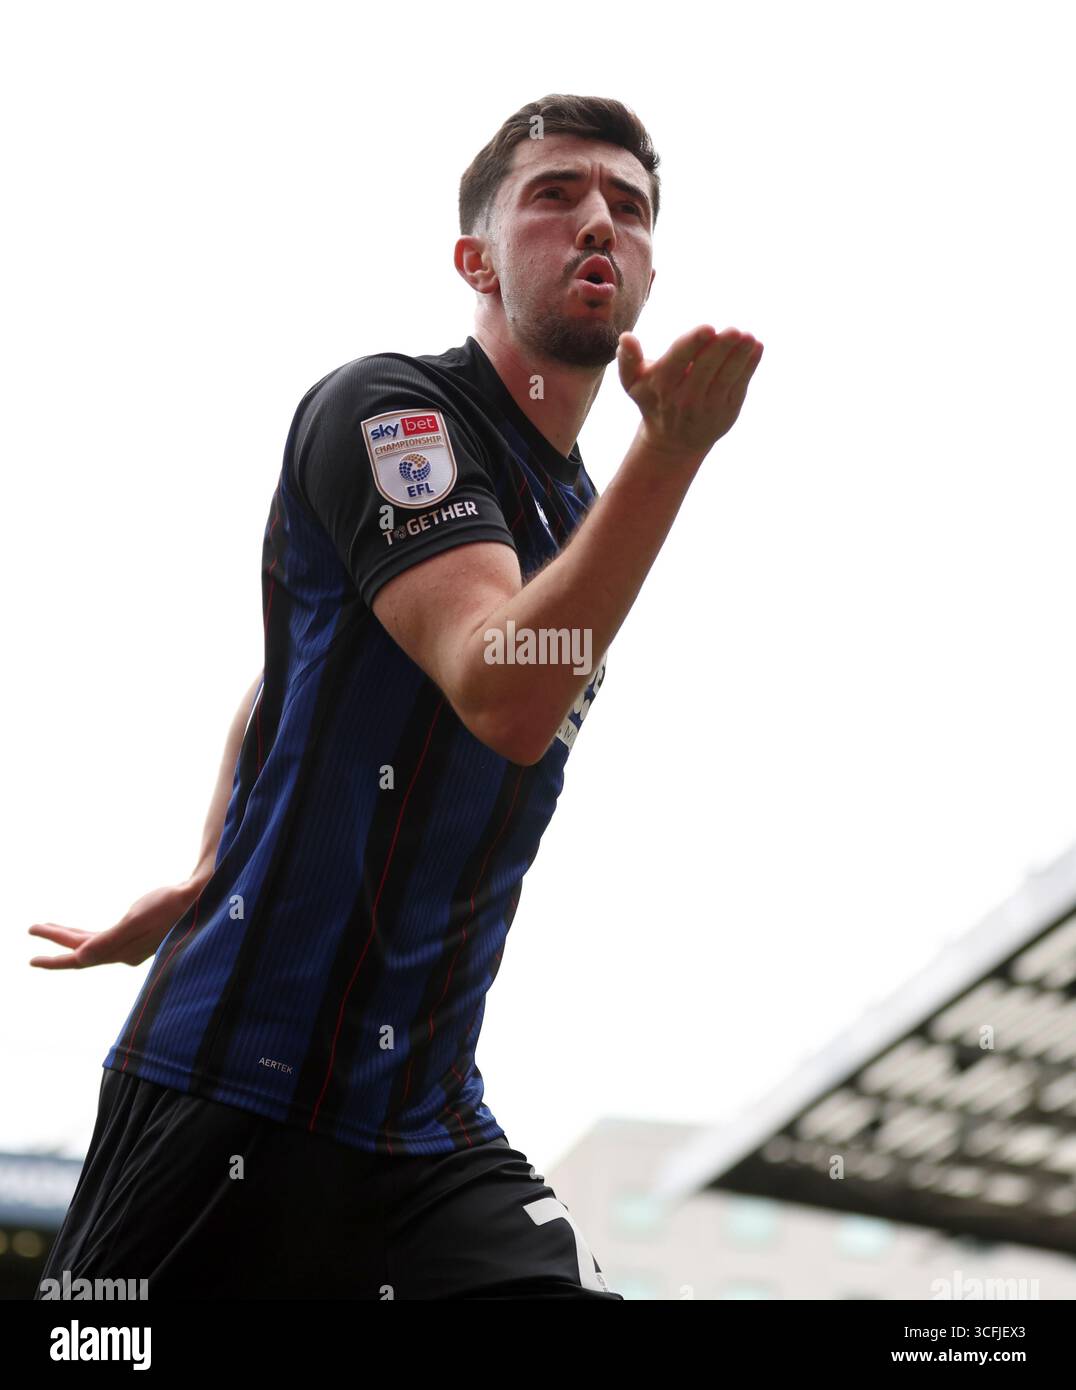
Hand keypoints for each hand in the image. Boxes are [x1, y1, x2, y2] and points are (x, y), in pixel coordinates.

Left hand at [28, 879, 206, 968]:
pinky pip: (105, 938)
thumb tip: (79, 958)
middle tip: (33, 929)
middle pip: (83, 950)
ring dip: (71, 935)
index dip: (55, 958)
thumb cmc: (170, 905)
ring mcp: (133, 946)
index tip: (32, 958)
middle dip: (58, 941)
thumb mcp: (136, 920)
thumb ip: (108, 941)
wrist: (202, 897)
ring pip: (93, 943)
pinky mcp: (141, 936)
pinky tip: (85, 932)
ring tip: (50, 928)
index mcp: (122, 951)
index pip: (80, 958)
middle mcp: (125, 953)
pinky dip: (88, 934)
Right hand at [617, 324, 763, 458]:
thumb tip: (625, 337)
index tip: (709, 328)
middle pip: (705, 368)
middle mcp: (685, 398)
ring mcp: (708, 406)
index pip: (678, 361)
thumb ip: (628, 360)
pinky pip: (740, 385)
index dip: (694, 344)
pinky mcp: (728, 411)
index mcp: (662, 386)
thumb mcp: (633, 384)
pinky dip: (750, 366)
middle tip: (734, 330)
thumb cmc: (653, 400)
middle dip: (721, 349)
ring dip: (740, 356)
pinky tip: (756, 347)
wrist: (673, 441)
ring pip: (726, 377)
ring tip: (749, 337)